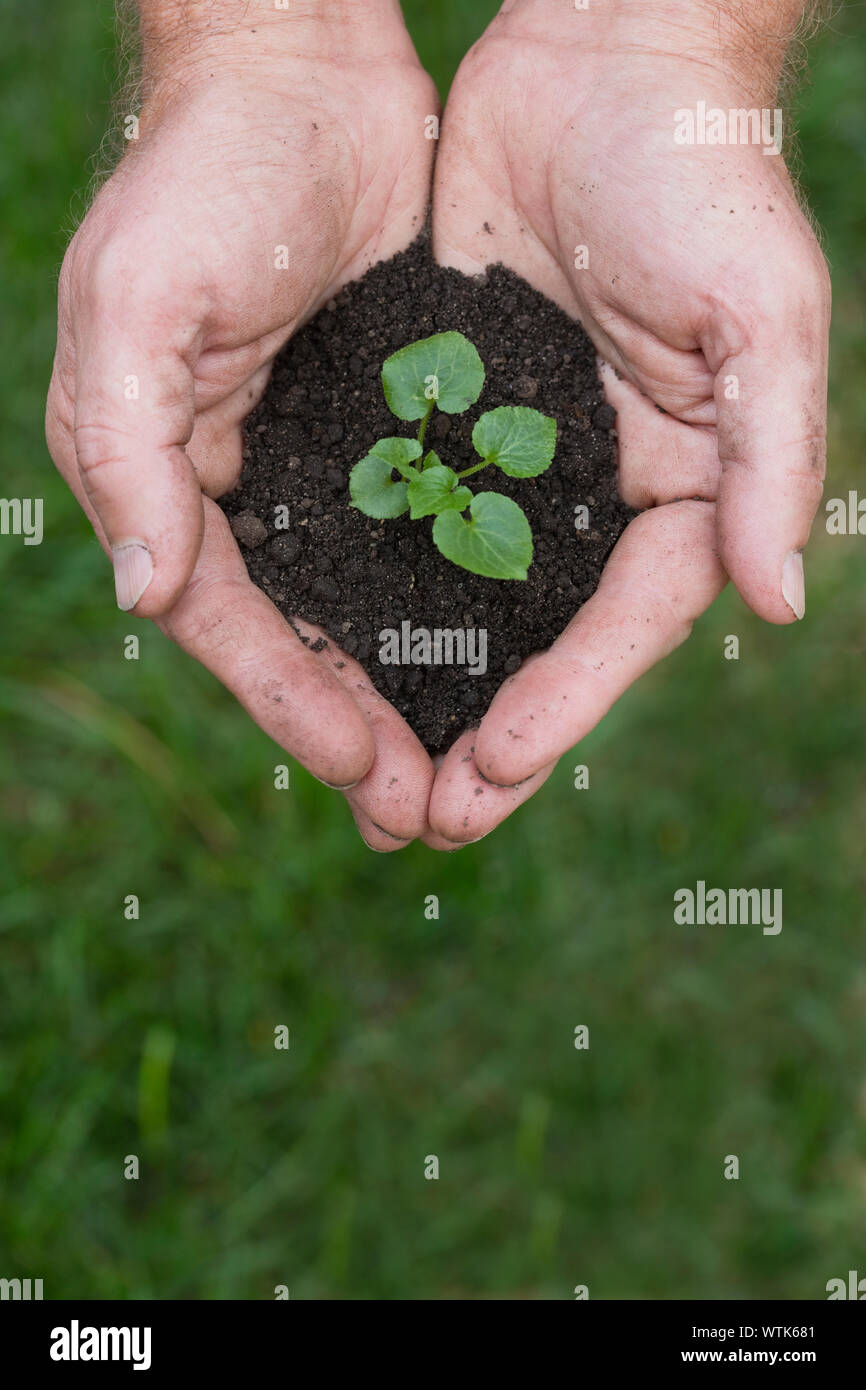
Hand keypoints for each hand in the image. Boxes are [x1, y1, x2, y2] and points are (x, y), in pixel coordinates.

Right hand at [46, 3, 437, 848]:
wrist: (303, 78)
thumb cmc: (200, 181)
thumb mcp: (139, 307)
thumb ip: (132, 456)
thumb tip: (149, 596)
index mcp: (170, 478)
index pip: (231, 621)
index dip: (292, 703)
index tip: (365, 774)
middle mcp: (248, 489)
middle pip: (304, 638)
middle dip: (360, 729)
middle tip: (428, 816)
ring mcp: (326, 465)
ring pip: (372, 607)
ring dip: (416, 690)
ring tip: (471, 771)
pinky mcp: (396, 429)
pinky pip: (428, 539)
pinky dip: (456, 605)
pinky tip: (498, 657)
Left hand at [427, 0, 828, 843]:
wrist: (600, 60)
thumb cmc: (703, 178)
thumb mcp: (759, 319)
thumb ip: (771, 461)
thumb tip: (772, 605)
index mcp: (684, 489)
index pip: (625, 624)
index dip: (564, 704)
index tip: (494, 771)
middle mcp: (597, 494)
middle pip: (537, 639)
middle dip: (484, 731)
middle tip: (423, 821)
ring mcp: (519, 461)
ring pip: (462, 599)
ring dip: (418, 684)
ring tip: (366, 770)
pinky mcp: (448, 414)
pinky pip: (406, 516)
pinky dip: (372, 584)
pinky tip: (327, 642)